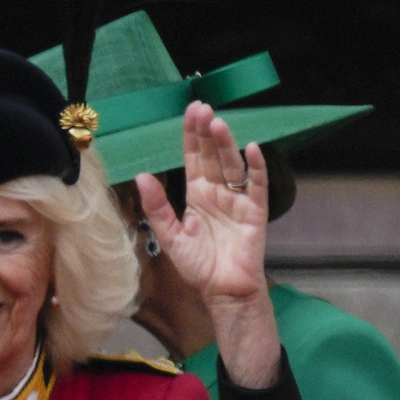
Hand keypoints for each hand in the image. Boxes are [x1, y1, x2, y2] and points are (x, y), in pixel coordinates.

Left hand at [135, 102, 279, 387]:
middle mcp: (217, 193)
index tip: (190, 112)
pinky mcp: (255, 212)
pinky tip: (252, 148)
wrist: (222, 291)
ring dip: (226, 144)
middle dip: (207, 132)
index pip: (192, 159)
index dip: (191, 136)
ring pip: (232, 165)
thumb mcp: (169, 236)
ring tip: (218, 124)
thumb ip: (156, 207)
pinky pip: (257, 185)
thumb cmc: (197, 267)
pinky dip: (256, 167)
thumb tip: (142, 176)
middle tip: (202, 107)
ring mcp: (237, 201)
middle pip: (212, 156)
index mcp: (195, 196)